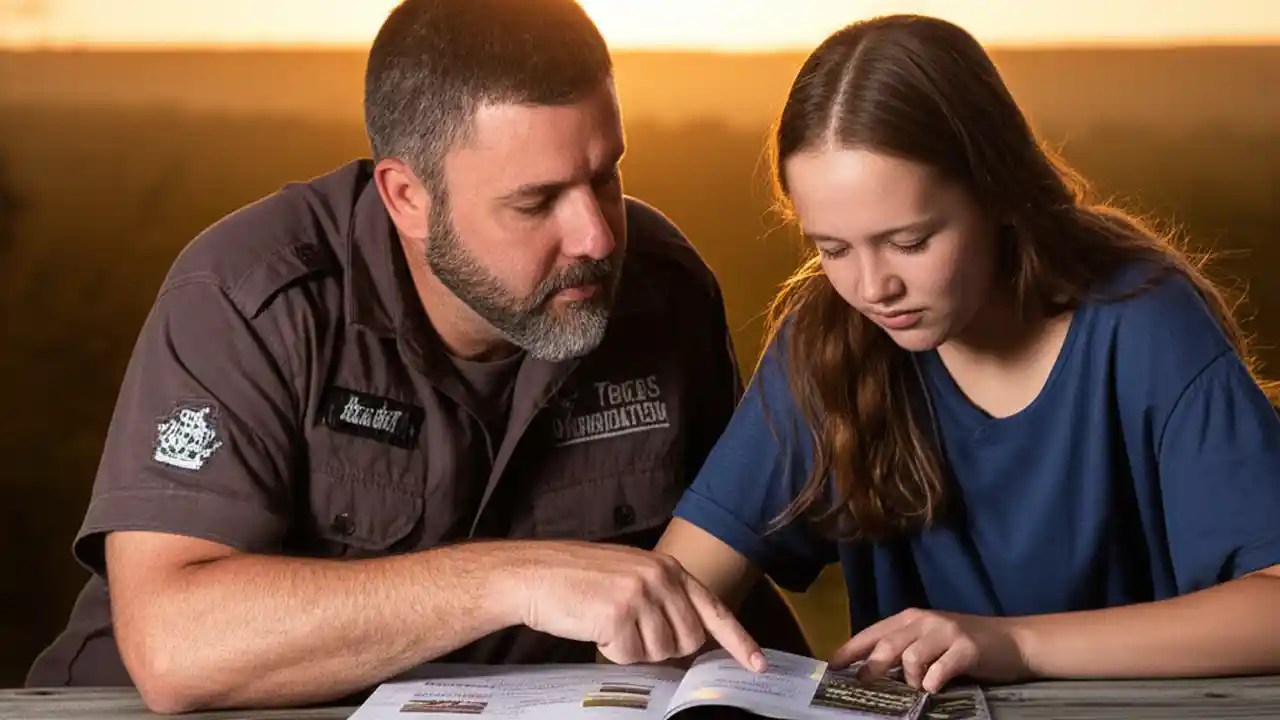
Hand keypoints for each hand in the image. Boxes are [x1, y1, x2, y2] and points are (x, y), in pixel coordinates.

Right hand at [505, 541, 765, 670]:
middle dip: (664, 648)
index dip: (738, 641)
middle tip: (631, 632)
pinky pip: (630, 657)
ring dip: (634, 650)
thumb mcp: (630, 575)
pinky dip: (612, 653)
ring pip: (660, 652)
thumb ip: (663, 598)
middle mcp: (661, 578)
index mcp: (668, 568)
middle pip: (688, 640)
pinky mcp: (620, 615)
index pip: (714, 609)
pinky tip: (594, 627)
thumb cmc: (577, 578)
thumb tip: (687, 637)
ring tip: (607, 622)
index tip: (758, 665)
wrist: (534, 573)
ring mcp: (642, 595)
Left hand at [829, 608, 1030, 691]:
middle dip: (870, 666)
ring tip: (918, 686)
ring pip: (911, 656)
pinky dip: (933, 682)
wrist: (1012, 640)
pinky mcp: (967, 649)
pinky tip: (934, 688)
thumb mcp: (929, 640)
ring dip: (909, 678)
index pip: (872, 632)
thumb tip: (867, 670)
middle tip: (862, 682)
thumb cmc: (964, 644)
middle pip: (887, 644)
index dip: (850, 649)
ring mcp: (946, 633)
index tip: (831, 666)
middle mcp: (925, 621)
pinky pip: (941, 669)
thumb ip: (902, 649)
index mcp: (911, 618)